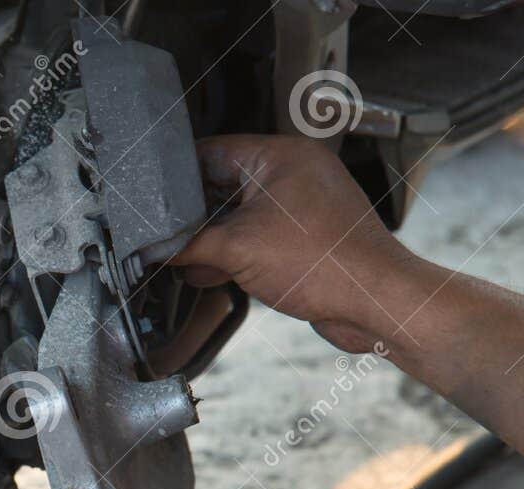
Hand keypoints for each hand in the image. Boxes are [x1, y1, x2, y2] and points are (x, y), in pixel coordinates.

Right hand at [168, 135, 416, 351]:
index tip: (151, 198)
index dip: (177, 176)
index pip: (211, 151)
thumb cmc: (328, 263)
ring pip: (238, 216)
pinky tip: (208, 273)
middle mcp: (293, 174)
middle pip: (222, 186)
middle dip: (193, 216)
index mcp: (281, 155)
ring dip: (210, 240)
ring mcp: (300, 206)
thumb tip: (158, 248)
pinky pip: (256, 238)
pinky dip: (232, 255)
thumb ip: (189, 244)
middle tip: (164, 236)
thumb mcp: (238, 249)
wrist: (372, 301)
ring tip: (182, 260)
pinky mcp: (304, 237)